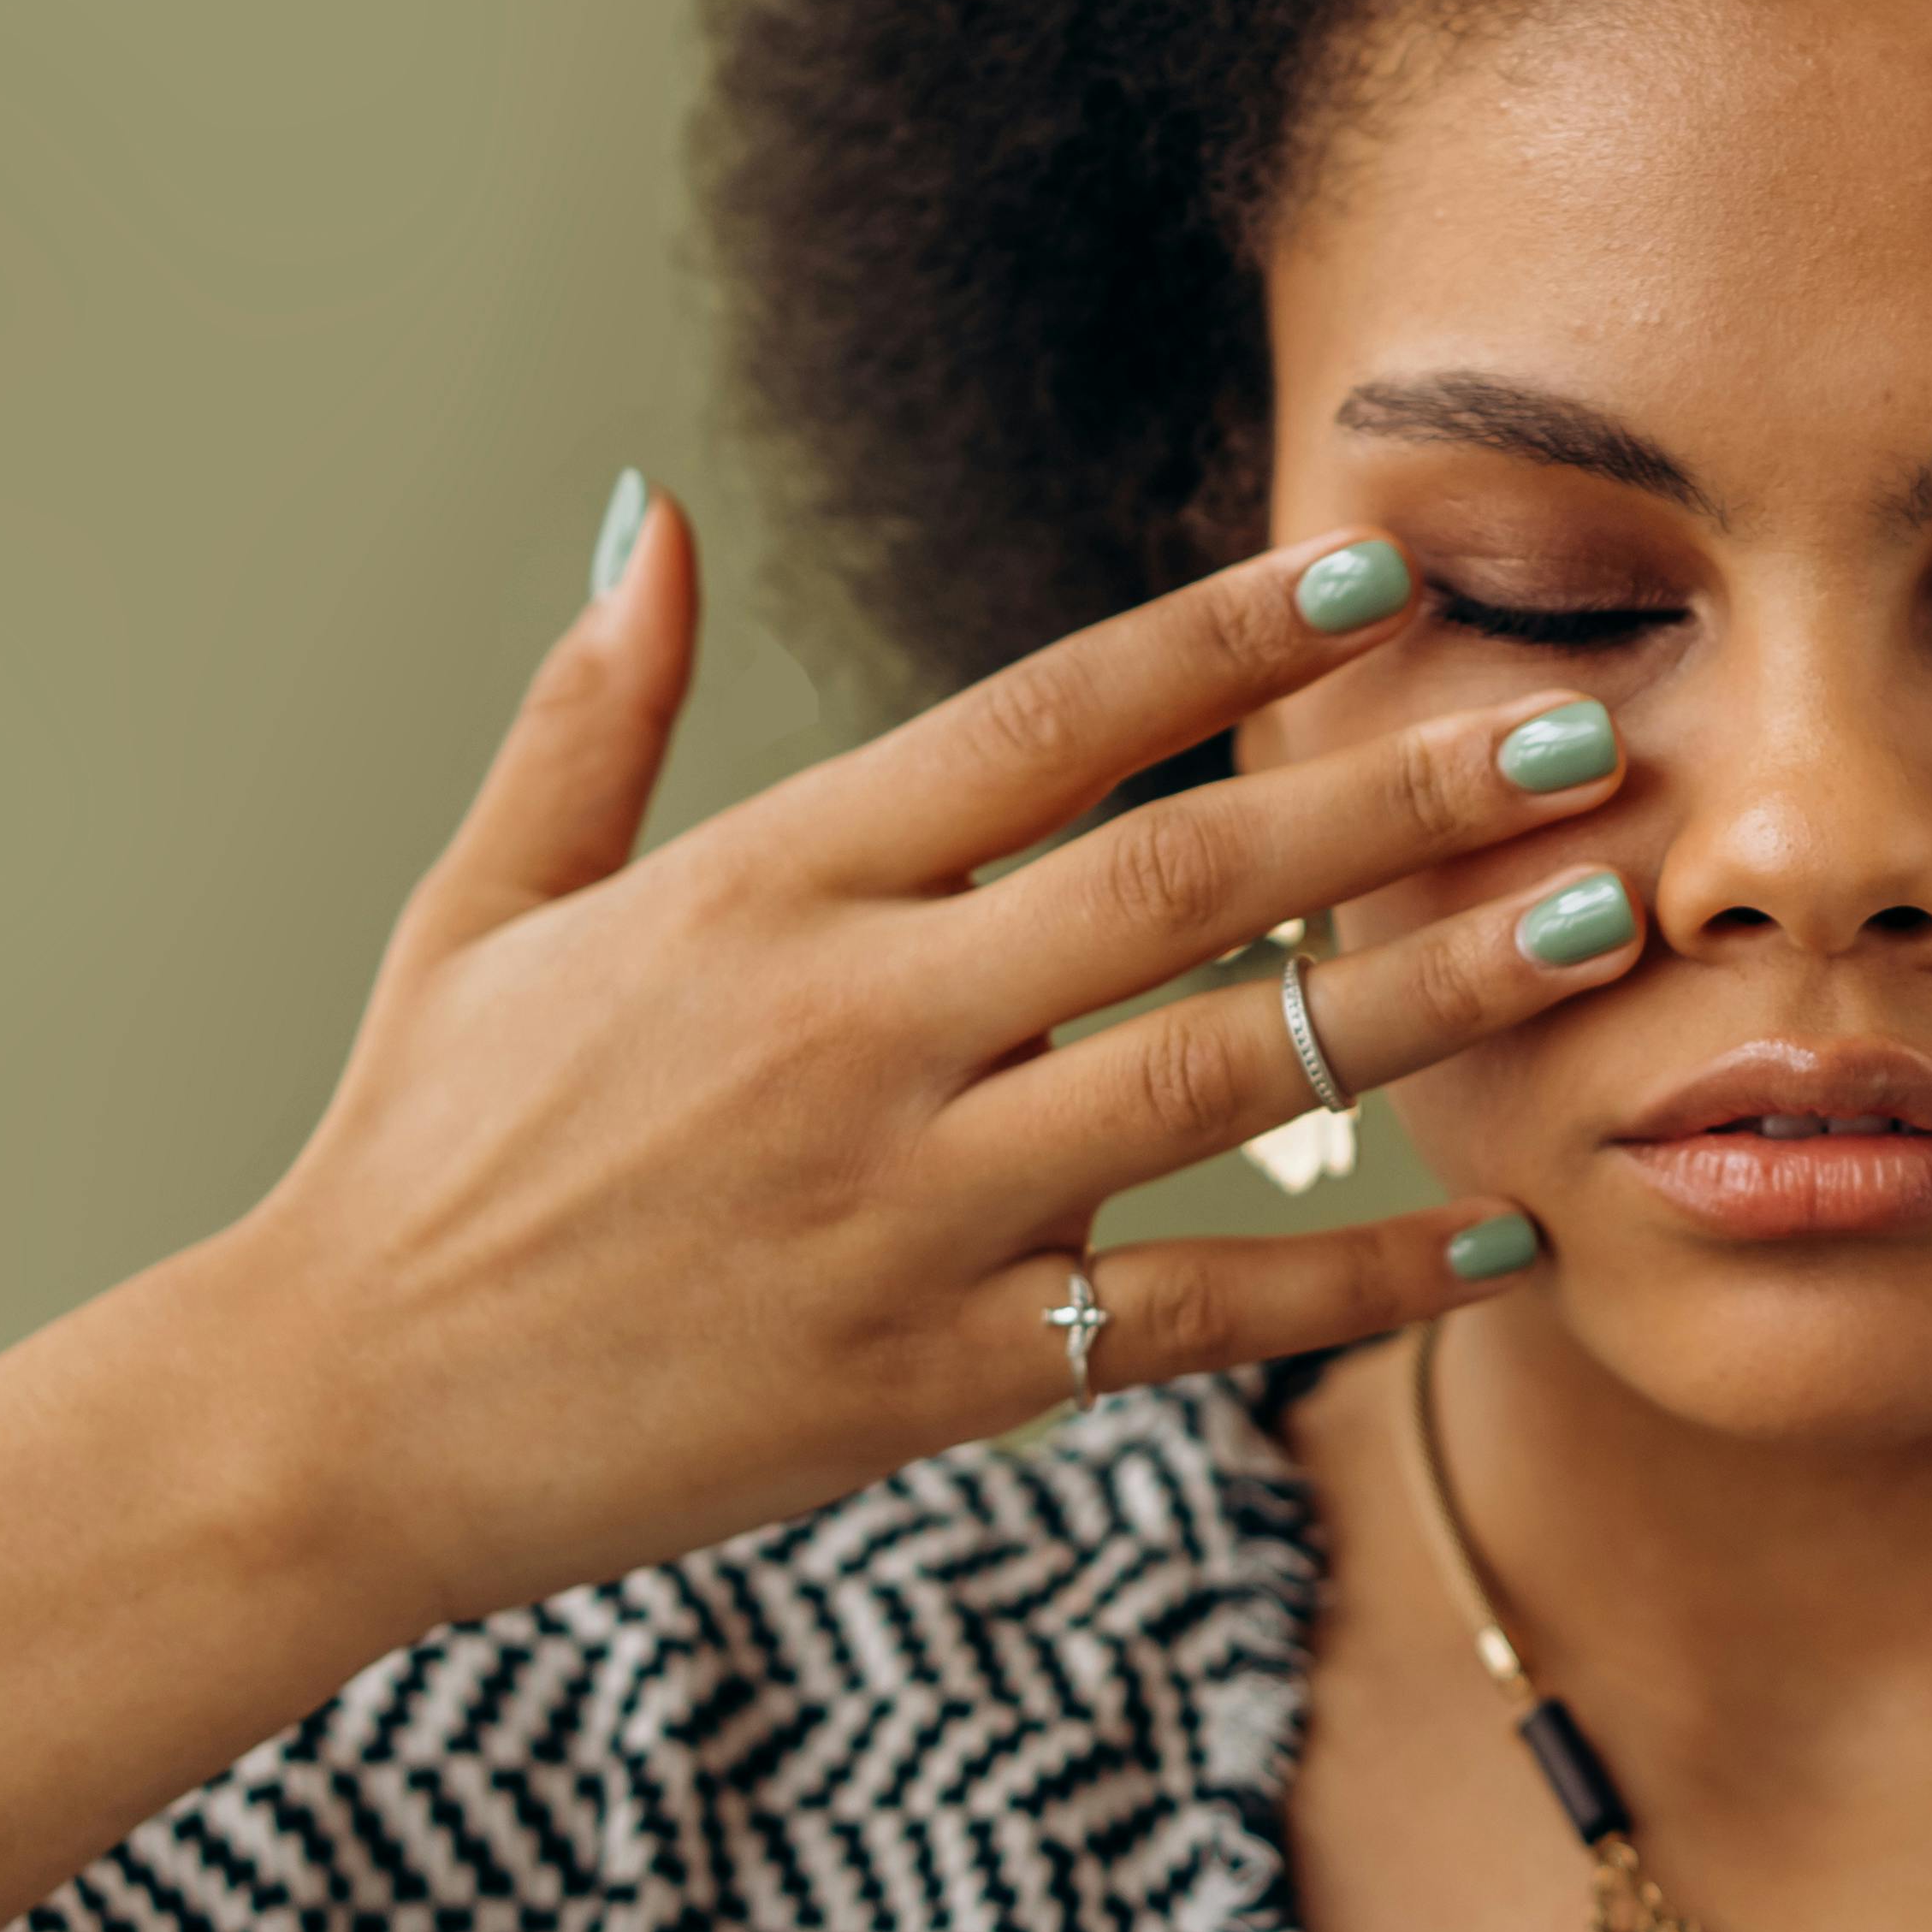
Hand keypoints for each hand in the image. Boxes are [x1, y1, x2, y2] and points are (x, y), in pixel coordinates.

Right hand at [235, 497, 1640, 1641]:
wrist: (331, 1421)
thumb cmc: (424, 1154)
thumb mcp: (488, 905)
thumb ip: (594, 706)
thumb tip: (645, 510)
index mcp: (762, 887)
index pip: (1044, 719)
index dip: (1226, 641)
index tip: (1386, 581)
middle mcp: (854, 1026)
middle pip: (1183, 877)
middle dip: (1403, 799)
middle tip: (1588, 742)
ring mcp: (902, 1207)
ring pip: (1222, 1075)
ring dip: (1429, 998)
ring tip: (1600, 932)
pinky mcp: (931, 1375)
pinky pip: (1188, 1312)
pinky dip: (1352, 1279)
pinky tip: (1491, 1241)